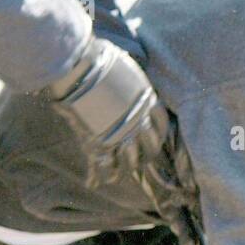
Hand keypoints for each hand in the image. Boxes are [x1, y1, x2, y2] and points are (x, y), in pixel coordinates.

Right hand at [46, 35, 181, 215]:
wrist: (83, 68)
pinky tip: (95, 182)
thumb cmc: (104, 62)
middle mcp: (139, 124)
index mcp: (149, 105)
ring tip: (114, 176)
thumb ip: (133, 84)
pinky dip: (98, 176)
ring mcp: (119, 136)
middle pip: (149, 149)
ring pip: (127, 162)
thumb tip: (130, 81)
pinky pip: (102, 166)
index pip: (162, 127)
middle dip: (144, 157)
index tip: (154, 141)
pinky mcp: (99, 143)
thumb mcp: (129, 71)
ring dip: (122, 170)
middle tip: (140, 163)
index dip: (158, 137)